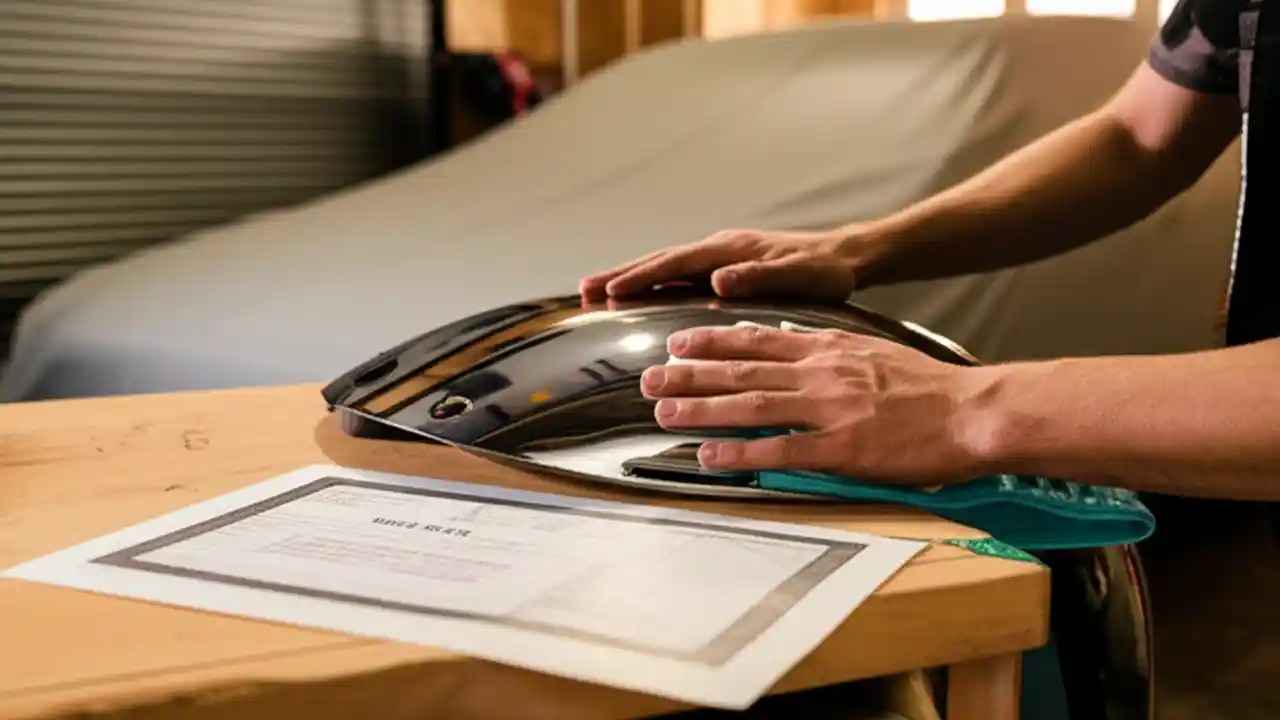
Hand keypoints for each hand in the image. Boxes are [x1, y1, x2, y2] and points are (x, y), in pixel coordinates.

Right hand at [579, 228, 874, 301]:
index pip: (674, 264)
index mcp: (730, 250)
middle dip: (621, 275)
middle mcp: (720, 250)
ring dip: (633, 278)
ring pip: (667, 267)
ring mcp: (721, 257)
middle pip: (660, 261)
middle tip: (584, 291)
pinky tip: (645, 296)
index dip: (639, 278)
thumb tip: (717, 279)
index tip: (608, 292)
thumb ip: (757, 277)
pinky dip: (656, 282)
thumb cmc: (826, 270)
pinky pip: (681, 274)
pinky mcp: (727, 268)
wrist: (848, 257)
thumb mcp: (797, 276)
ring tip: (599, 293)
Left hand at [640, 324, 992, 484]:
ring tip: (664, 411)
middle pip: (741, 371)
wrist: (975, 410)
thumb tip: (799, 349)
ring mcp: (829, 410)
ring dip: (701, 408)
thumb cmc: (931, 387)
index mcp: (829, 349)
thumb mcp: (875, 352)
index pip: (757, 340)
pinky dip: (740, 452)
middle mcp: (821, 374)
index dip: (713, 341)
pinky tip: (709, 455)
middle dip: (690, 374)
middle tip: (650, 376)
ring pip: (750, 406)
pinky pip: (780, 451)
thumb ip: (832, 353)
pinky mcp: (841, 449)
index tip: (679, 340)